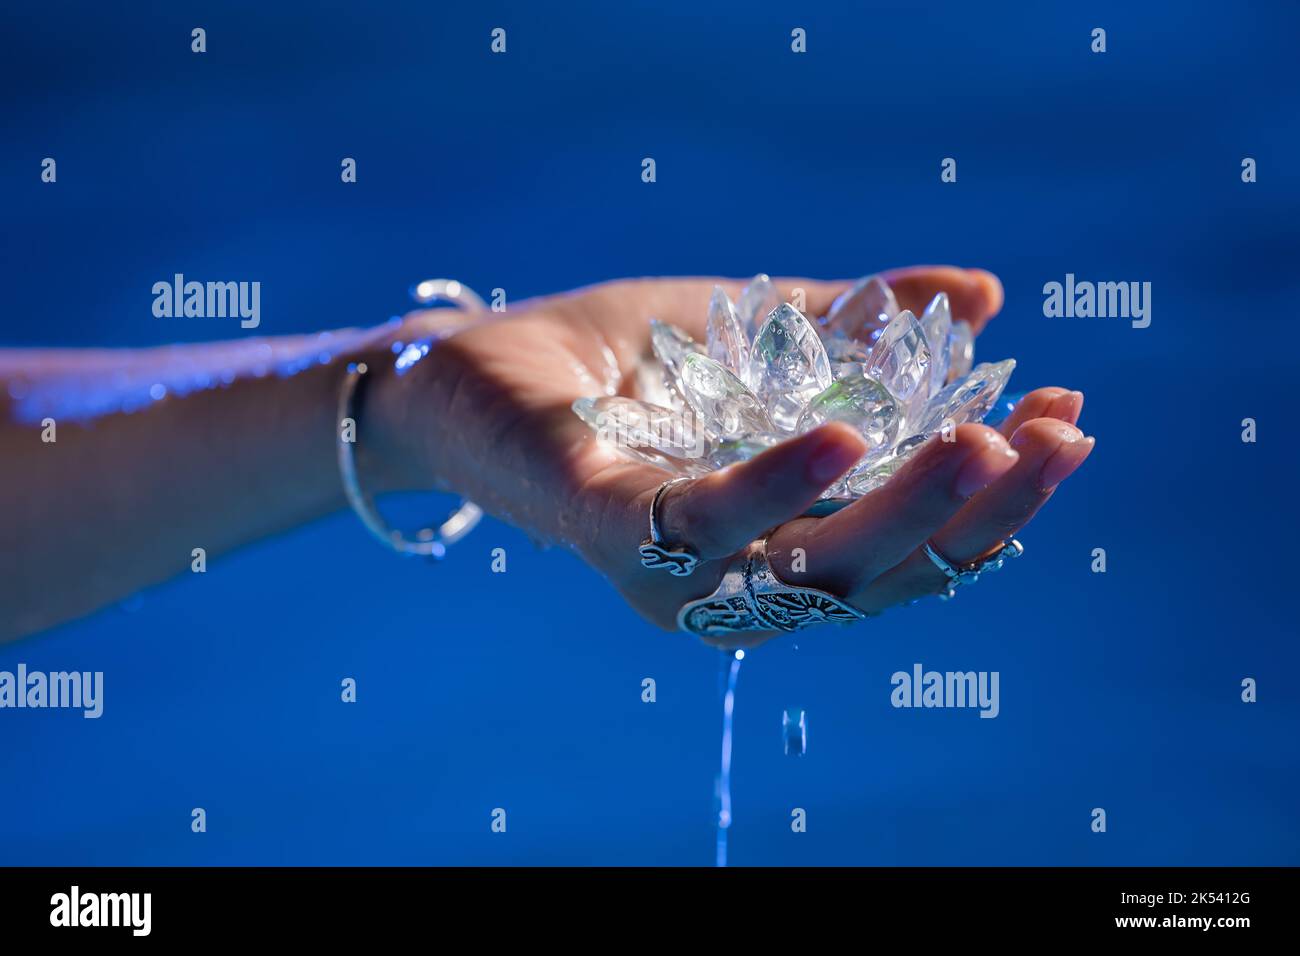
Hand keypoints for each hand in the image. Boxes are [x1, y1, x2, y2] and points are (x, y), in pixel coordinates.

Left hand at [370, 268, 1093, 646]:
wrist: (475, 364)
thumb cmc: (619, 365)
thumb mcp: (759, 331)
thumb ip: (861, 323)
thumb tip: (987, 293)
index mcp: (783, 546)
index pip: (910, 548)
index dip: (994, 501)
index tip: (1066, 422)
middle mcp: (739, 582)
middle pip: (883, 577)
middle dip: (978, 513)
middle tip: (1055, 436)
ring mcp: (676, 568)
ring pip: (812, 569)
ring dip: (908, 510)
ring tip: (986, 440)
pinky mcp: (611, 526)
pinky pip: (705, 523)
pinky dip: (779, 484)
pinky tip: (849, 437)